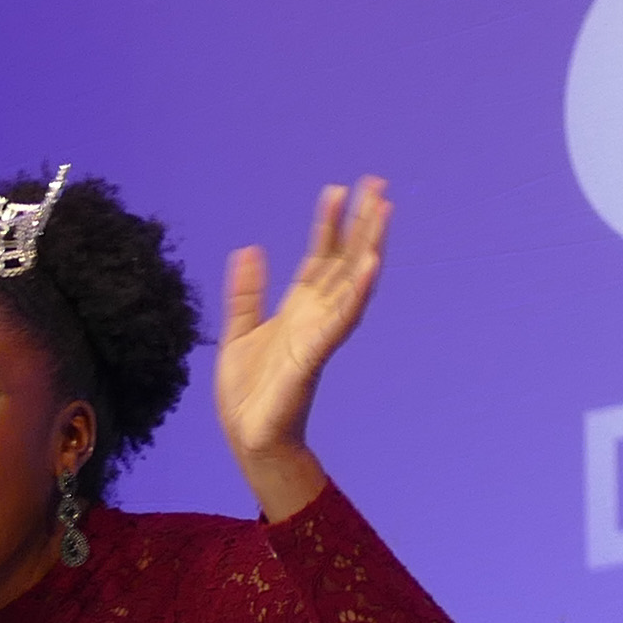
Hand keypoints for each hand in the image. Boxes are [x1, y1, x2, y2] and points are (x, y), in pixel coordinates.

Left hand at [213, 179, 390, 511]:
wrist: (248, 438)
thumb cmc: (248, 392)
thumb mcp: (238, 331)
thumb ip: (246, 292)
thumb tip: (249, 248)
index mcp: (298, 309)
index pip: (320, 257)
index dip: (330, 224)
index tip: (338, 189)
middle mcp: (316, 316)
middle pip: (345, 261)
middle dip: (361, 223)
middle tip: (378, 184)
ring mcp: (320, 334)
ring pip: (352, 283)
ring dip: (370, 247)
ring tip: (384, 211)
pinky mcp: (315, 355)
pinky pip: (342, 320)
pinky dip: (358, 292)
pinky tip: (372, 265)